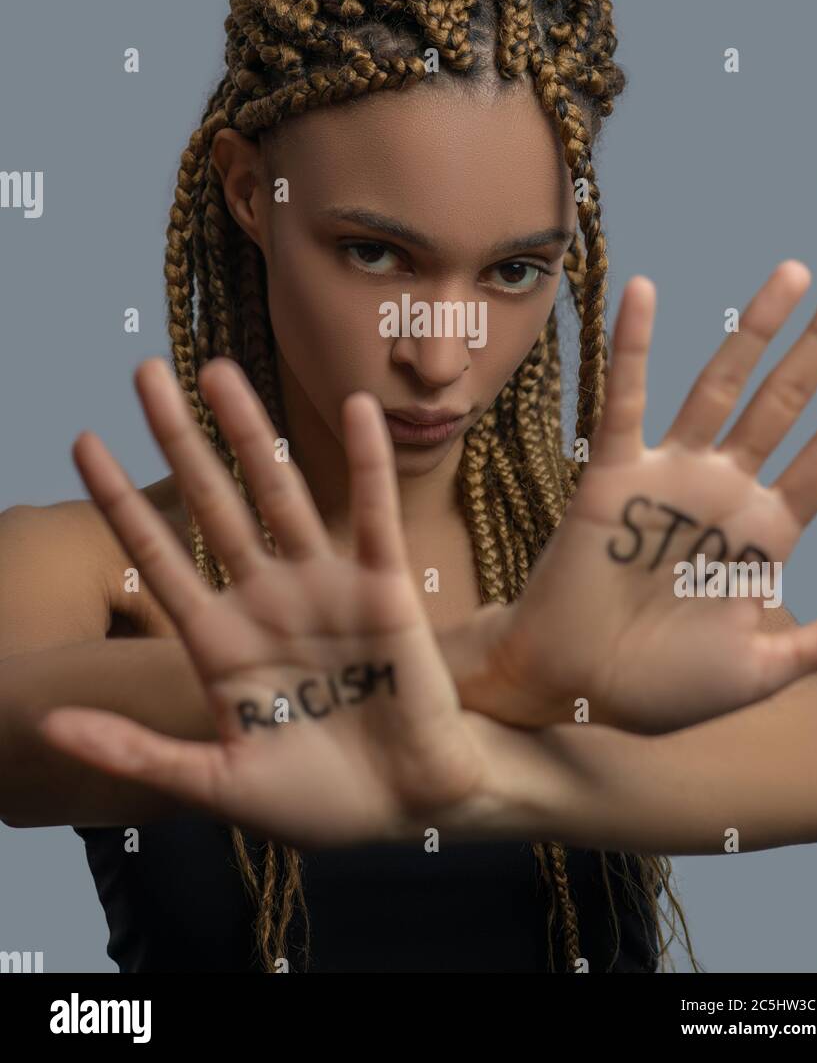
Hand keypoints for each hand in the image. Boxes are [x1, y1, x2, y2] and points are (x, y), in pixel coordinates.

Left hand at [37, 358, 510, 847]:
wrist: (408, 806)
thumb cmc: (318, 802)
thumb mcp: (215, 783)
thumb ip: (134, 751)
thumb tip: (48, 725)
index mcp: (220, 641)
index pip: (158, 553)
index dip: (118, 500)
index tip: (83, 441)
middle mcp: (266, 598)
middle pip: (212, 500)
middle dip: (178, 437)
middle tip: (145, 371)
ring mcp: (325, 586)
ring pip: (280, 491)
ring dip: (252, 430)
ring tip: (218, 369)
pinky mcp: (384, 588)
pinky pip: (373, 514)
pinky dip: (367, 463)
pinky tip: (354, 409)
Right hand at [457, 261, 816, 734]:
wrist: (574, 685)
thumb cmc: (662, 685)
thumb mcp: (758, 670)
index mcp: (765, 534)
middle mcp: (725, 489)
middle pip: (785, 403)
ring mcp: (671, 474)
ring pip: (721, 385)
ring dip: (756, 330)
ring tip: (793, 272)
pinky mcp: (615, 472)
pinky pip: (625, 398)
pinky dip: (633, 346)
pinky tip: (644, 291)